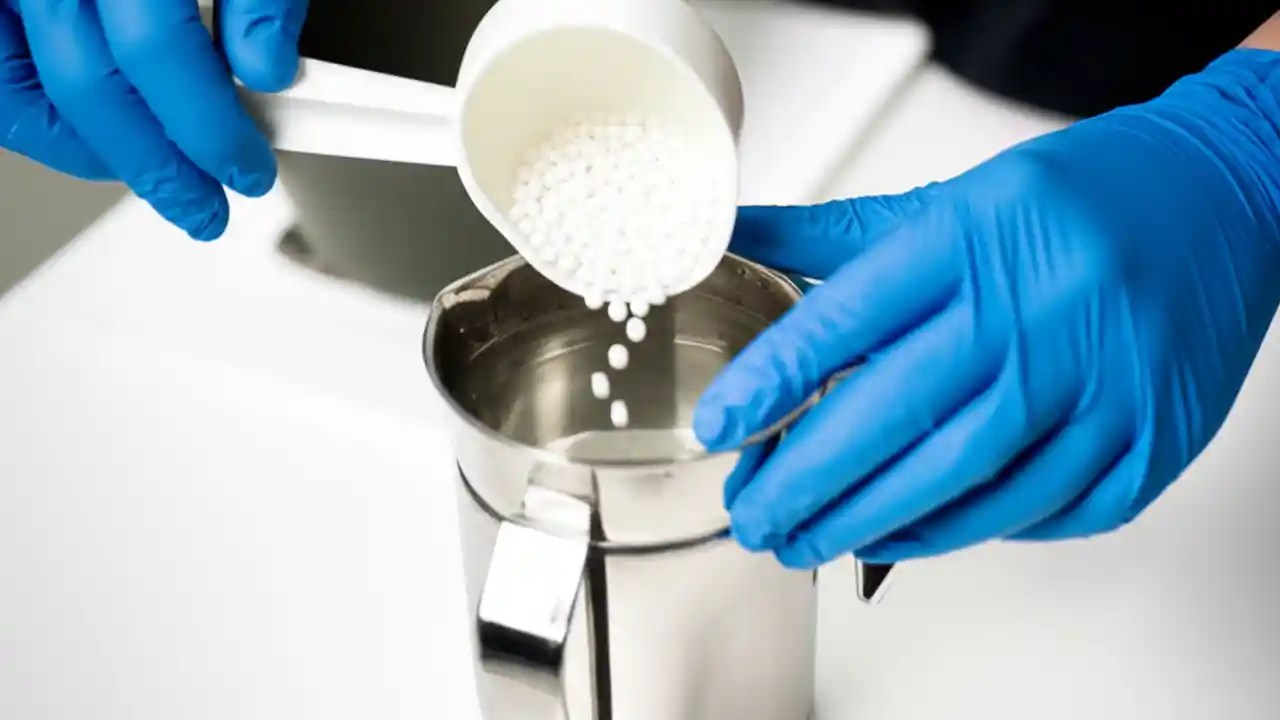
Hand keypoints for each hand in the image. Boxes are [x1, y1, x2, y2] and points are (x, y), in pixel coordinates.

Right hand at [0, 0, 306, 239]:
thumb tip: (269, 64)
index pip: (156, 49)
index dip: (207, 126)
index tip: (248, 168)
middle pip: (89, 83)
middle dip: (159, 165)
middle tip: (208, 205)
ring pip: (20, 92)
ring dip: (96, 153)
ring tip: (155, 181)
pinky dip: (36, 116)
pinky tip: (90, 140)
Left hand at [695, 49, 1279, 566]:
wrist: (1217, 198)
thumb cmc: (1073, 202)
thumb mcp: (951, 198)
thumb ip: (836, 237)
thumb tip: (736, 240)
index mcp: (973, 240)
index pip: (848, 318)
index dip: (772, 381)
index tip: (721, 427)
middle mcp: (1035, 313)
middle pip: (897, 416)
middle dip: (808, 480)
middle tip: (756, 517)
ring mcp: (1097, 383)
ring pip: (966, 480)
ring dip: (875, 522)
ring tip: (812, 538)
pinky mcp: (1144, 439)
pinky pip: (1042, 511)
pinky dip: (967, 530)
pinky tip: (912, 533)